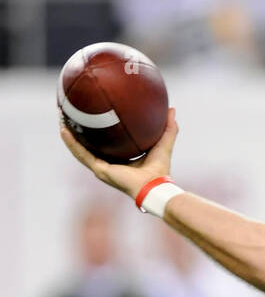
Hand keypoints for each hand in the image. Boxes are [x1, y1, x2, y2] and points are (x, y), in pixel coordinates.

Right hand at [59, 106, 178, 199]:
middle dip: (79, 132)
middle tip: (70, 116)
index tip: (92, 118)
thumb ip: (168, 127)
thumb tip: (172, 109)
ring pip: (80, 150)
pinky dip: (72, 144)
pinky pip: (82, 154)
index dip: (98, 132)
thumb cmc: (161, 170)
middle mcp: (109, 165)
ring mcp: (102, 169)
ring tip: (60, 119)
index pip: (106, 144)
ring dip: (70, 136)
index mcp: (121, 161)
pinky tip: (64, 130)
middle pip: (89, 146)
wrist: (155, 187)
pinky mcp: (100, 170)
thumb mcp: (164, 142)